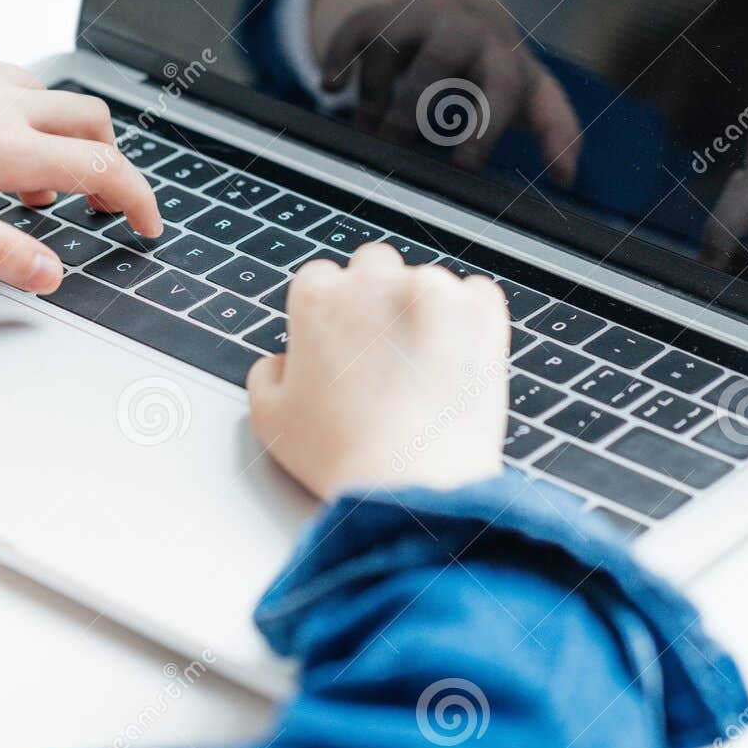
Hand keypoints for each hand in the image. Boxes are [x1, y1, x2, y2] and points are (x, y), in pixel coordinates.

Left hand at [0, 50, 160, 293]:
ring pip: (55, 98)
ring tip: (40, 186)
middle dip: (110, 162)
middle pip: (92, 122)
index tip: (147, 224)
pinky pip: (14, 79)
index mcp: (3, 143)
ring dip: (67, 138)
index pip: (100, 167)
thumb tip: (49, 273)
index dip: (136, 198)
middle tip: (99, 204)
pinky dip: (27, 111)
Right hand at [246, 244, 510, 499]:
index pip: (322, 279)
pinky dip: (470, 320)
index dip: (333, 315)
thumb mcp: (270, 419)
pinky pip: (477, 295)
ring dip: (425, 311)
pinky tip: (457, 359)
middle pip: (374, 266)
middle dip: (377, 297)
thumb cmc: (342, 455)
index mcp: (318, 298)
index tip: (345, 343)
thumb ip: (267, 374)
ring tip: (426, 369)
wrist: (414, 481)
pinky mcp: (480, 307)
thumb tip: (282, 361)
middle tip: (385, 351)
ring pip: (426, 283)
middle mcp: (373, 280)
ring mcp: (431, 289)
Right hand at [314, 0, 582, 184]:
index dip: (484, 125)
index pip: (501, 86)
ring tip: (370, 131)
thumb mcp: (531, 92)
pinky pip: (354, 28)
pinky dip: (338, 57)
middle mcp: (463, 29)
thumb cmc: (495, 67)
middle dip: (413, 111)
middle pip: (438, 61)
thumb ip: (556, 129)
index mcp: (503, 55)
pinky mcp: (380, 11)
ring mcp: (418, 15)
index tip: (463, 166)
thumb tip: (568, 178)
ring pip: (390, 44)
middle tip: (396, 150)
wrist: (461, 9)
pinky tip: (332, 87)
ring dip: (375, 94)